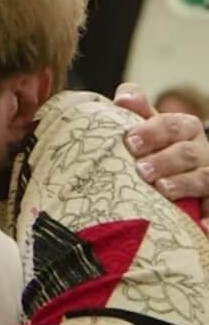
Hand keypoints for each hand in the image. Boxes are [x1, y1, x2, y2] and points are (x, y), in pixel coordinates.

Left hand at [114, 82, 208, 224]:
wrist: (172, 177)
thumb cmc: (152, 150)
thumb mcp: (146, 128)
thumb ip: (136, 111)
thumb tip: (123, 97)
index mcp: (184, 130)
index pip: (173, 125)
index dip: (153, 131)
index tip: (131, 141)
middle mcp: (202, 152)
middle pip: (188, 152)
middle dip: (165, 160)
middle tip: (141, 170)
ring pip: (205, 178)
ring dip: (185, 184)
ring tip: (162, 190)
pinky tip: (202, 227)